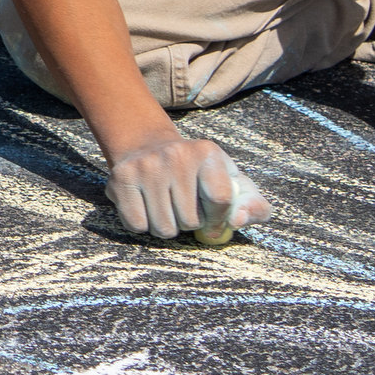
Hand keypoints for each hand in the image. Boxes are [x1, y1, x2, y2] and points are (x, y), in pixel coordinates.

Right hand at [107, 135, 270, 243]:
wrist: (148, 147)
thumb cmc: (200, 174)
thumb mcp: (234, 184)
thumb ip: (254, 206)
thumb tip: (238, 221)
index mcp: (208, 153)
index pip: (220, 199)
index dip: (218, 220)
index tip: (213, 223)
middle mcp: (175, 155)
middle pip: (190, 220)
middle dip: (189, 223)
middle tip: (184, 207)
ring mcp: (146, 166)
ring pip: (163, 228)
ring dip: (167, 227)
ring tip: (166, 208)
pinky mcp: (121, 179)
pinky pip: (137, 225)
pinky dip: (143, 225)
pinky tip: (147, 207)